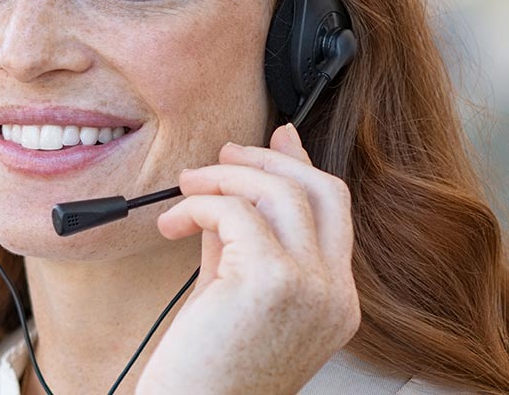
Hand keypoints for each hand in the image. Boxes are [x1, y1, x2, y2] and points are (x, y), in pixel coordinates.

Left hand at [136, 123, 359, 394]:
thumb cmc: (204, 373)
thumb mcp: (231, 295)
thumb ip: (240, 244)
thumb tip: (231, 190)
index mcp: (335, 303)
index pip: (333, 214)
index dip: (302, 167)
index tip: (277, 137)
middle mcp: (334, 295)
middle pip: (322, 190)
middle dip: (268, 160)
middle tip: (223, 156)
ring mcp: (311, 288)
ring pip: (282, 192)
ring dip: (225, 177)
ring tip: (187, 186)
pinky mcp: (272, 282)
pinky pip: (235, 213)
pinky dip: (199, 205)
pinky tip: (174, 222)